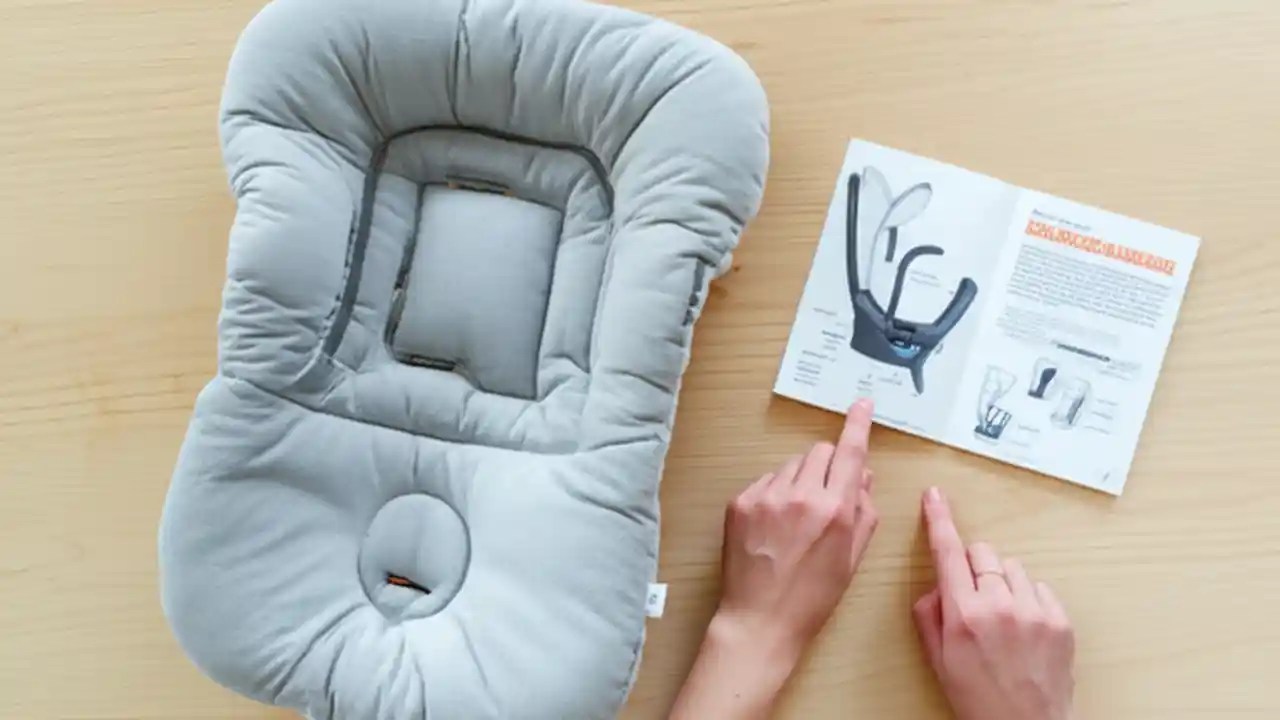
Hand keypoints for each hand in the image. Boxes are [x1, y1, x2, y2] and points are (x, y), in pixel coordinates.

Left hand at [669, 399, 878, 719]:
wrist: (760, 620)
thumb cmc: (813, 597)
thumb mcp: (850, 558)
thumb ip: (863, 512)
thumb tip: (863, 476)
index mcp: (835, 509)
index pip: (850, 452)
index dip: (858, 424)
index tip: (862, 404)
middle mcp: (800, 495)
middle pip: (820, 452)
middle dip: (829, 464)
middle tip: (828, 492)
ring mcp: (766, 497)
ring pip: (792, 466)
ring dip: (801, 479)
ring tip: (797, 518)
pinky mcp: (740, 503)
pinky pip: (766, 482)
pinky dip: (775, 494)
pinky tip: (773, 526)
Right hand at [914, 487, 1075, 719]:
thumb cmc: (979, 700)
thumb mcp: (939, 661)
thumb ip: (929, 615)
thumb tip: (936, 587)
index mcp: (963, 615)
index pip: (947, 553)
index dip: (938, 520)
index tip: (934, 496)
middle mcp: (999, 606)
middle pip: (982, 553)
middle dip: (972, 566)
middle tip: (971, 596)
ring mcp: (1034, 612)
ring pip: (1011, 568)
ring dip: (1001, 583)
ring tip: (1001, 618)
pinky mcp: (1060, 621)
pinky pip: (1040, 588)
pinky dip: (1029, 599)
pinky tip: (1023, 628)